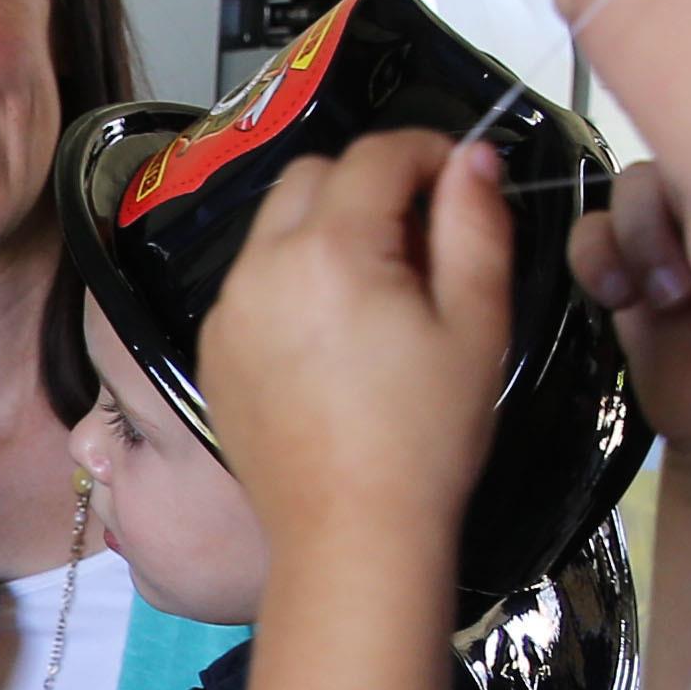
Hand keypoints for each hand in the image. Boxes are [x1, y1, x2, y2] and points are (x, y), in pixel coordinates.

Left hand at [202, 126, 518, 572]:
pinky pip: (253, 281)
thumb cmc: (426, 438)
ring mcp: (228, 310)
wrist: (351, 537)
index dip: (428, 151)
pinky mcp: (214, 349)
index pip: (376, 154)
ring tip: (382, 290)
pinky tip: (336, 335)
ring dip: (328, 228)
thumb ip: (475, 225)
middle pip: (313, 175)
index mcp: (330, 250)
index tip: (461, 179)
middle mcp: (262, 267)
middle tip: (424, 238)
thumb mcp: (476, 324)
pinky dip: (293, 279)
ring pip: (276, 226)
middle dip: (370, 184)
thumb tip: (472, 158)